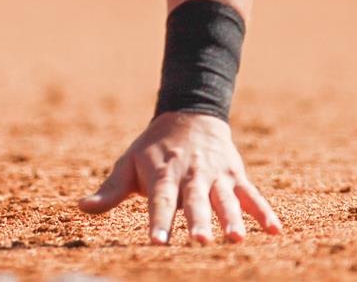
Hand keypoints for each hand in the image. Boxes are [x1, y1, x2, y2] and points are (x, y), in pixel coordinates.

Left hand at [78, 110, 280, 244]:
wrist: (190, 114)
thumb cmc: (153, 149)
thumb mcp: (128, 163)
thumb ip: (110, 190)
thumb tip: (81, 208)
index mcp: (162, 174)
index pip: (159, 200)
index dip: (158, 221)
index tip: (157, 242)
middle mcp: (191, 175)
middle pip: (195, 201)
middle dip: (198, 221)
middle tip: (201, 242)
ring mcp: (216, 176)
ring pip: (225, 199)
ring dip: (232, 219)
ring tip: (237, 239)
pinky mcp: (235, 176)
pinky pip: (252, 195)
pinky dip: (264, 212)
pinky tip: (276, 231)